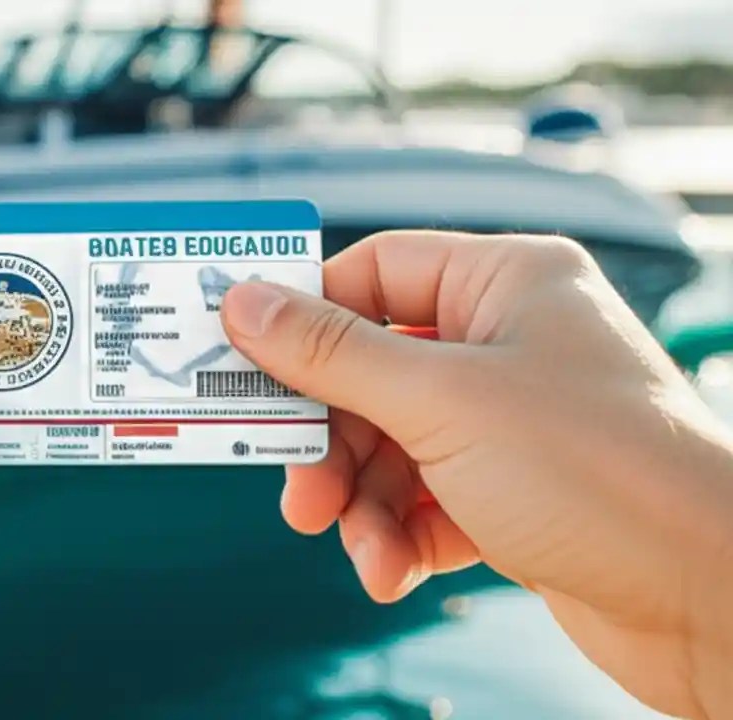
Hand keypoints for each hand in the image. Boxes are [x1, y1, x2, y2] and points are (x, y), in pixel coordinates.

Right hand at [222, 232, 732, 718]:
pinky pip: (424, 499)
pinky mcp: (514, 493)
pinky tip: (394, 572)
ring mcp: (512, 421)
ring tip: (359, 547)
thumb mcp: (441, 402)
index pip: (373, 271)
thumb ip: (332, 354)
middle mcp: (508, 342)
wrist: (714, 601)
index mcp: (506, 282)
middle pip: (370, 371)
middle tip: (299, 492)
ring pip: (391, 445)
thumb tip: (242, 302)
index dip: (303, 317)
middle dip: (330, 439)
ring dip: (360, 502)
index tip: (242, 362)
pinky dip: (399, 535)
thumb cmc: (596, 471)